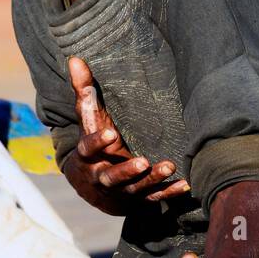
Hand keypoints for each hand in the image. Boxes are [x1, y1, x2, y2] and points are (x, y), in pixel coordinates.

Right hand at [66, 56, 189, 211]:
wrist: (95, 185)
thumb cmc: (95, 142)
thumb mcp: (88, 119)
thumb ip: (84, 92)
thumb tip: (74, 59)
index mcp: (88, 156)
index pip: (88, 149)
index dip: (98, 143)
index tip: (111, 134)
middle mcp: (102, 176)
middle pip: (112, 177)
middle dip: (126, 171)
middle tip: (142, 162)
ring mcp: (121, 190)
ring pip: (135, 189)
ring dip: (152, 180)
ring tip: (169, 166)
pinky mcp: (137, 198)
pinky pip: (154, 198)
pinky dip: (169, 192)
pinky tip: (184, 185)